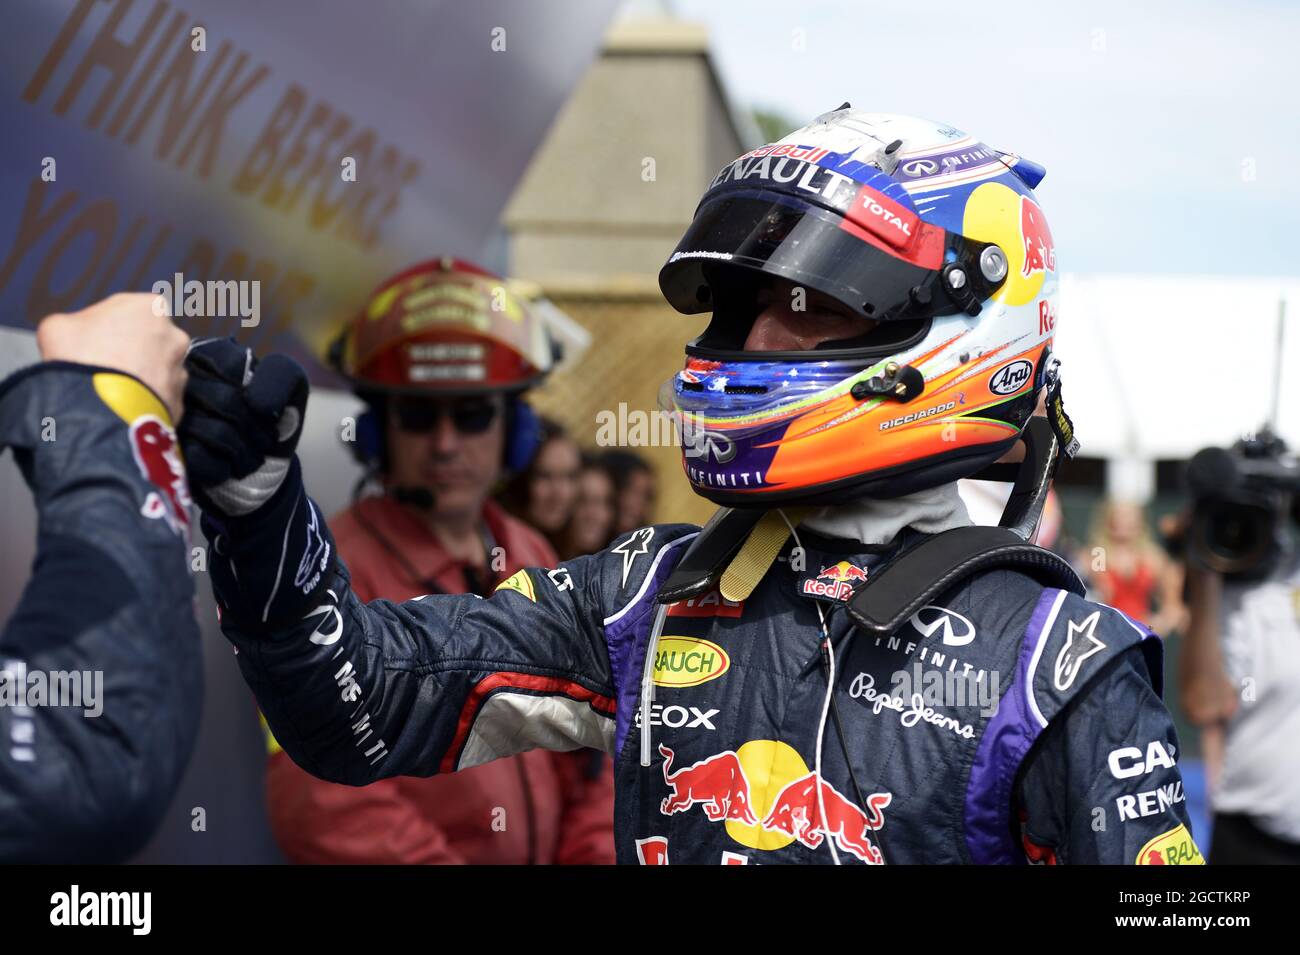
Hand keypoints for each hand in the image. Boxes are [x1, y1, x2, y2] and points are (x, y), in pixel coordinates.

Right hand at [36, 292, 189, 421]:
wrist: (100, 407)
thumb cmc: (80, 356)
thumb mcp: (58, 326)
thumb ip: (74, 324)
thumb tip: (75, 336)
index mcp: (149, 307)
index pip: (132, 312)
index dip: (110, 327)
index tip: (94, 341)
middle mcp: (174, 336)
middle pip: (149, 342)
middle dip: (130, 353)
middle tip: (104, 367)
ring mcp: (180, 371)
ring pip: (158, 372)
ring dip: (140, 379)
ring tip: (112, 391)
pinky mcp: (180, 402)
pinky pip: (159, 400)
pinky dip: (144, 403)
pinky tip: (123, 408)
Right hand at [179, 338, 308, 516]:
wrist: (259, 471)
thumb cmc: (270, 421)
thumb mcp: (289, 388)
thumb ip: (280, 376)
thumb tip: (256, 403)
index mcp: (207, 356)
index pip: (232, 365)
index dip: (258, 394)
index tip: (267, 412)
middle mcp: (179, 381)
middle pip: (225, 401)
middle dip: (256, 429)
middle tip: (265, 442)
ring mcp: (168, 416)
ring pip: (214, 432)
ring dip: (245, 453)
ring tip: (251, 458)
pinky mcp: (165, 450)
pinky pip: (198, 459)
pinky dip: (224, 469)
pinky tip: (227, 468)